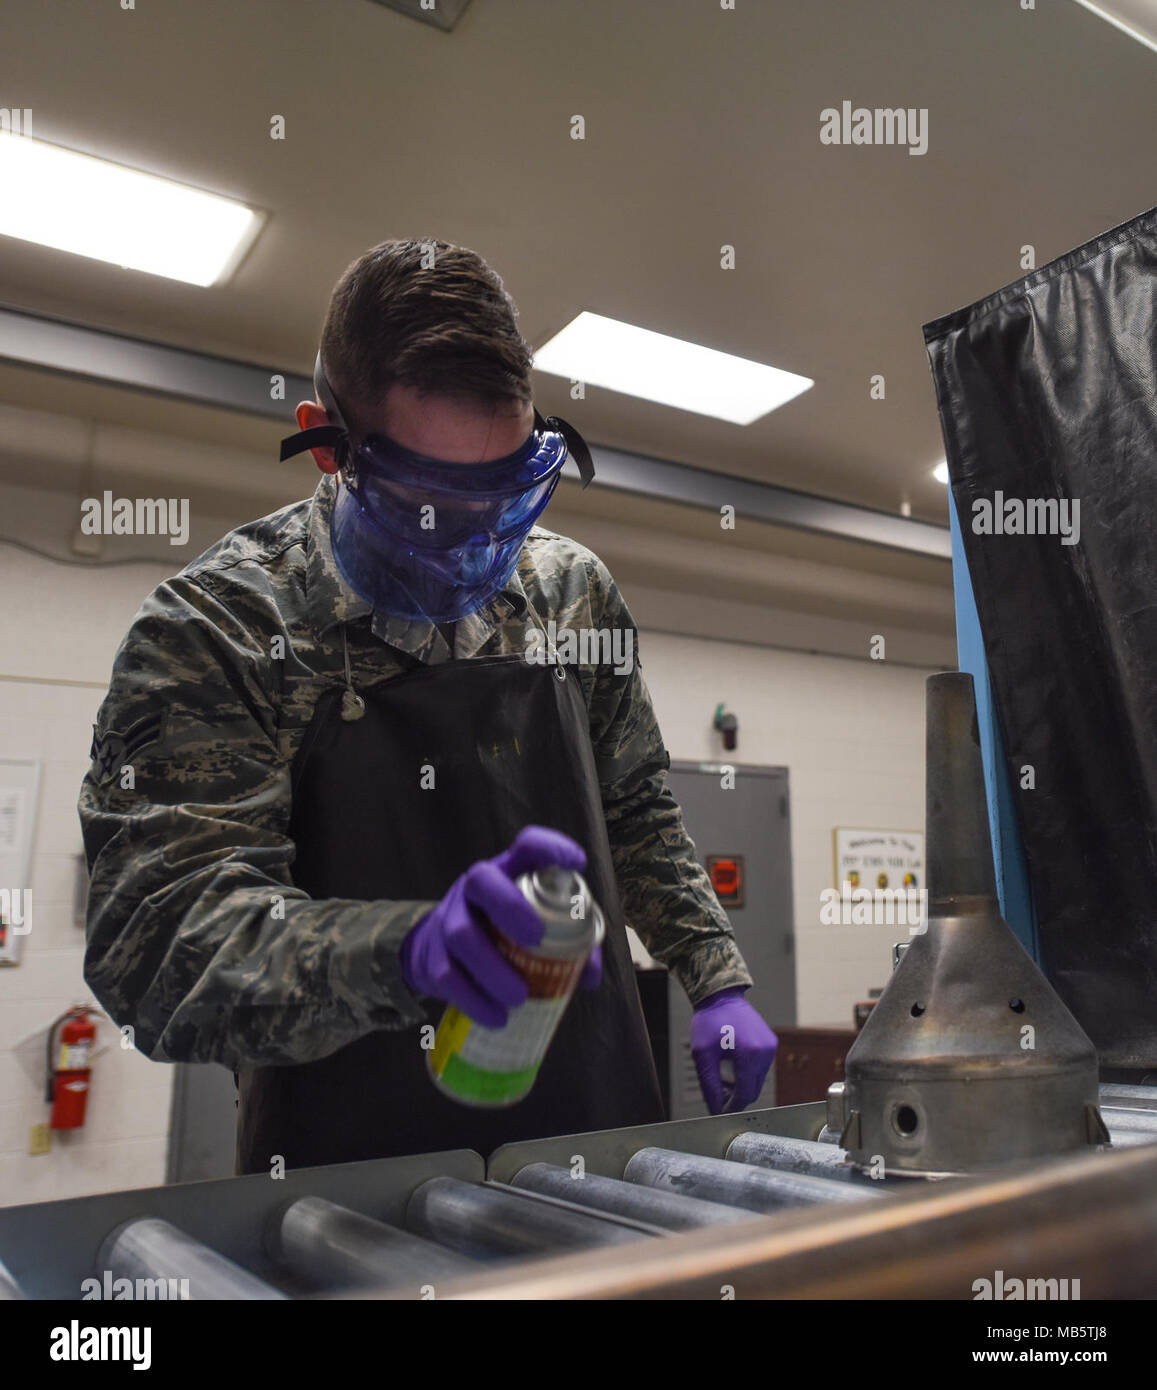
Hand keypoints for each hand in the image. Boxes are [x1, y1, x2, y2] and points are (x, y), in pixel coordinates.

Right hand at [399, 826, 593, 1025]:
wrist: (437, 950)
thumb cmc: (500, 932)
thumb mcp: (530, 926)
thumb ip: (566, 944)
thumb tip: (590, 975)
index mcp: (507, 872)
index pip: (526, 845)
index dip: (550, 847)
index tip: (577, 862)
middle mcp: (474, 887)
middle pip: (482, 879)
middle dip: (509, 907)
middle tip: (537, 939)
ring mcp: (448, 918)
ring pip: (462, 934)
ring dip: (493, 968)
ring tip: (519, 997)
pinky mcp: (432, 955)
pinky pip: (447, 976)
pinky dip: (473, 1000)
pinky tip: (496, 1018)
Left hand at [690, 987, 777, 1113]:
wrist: (721, 997)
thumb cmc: (710, 1021)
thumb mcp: (703, 1056)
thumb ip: (710, 1085)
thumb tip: (715, 1110)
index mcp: (750, 1054)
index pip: (745, 1094)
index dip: (731, 1107)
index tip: (718, 1112)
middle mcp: (765, 1052)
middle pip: (753, 1090)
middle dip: (736, 1098)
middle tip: (718, 1097)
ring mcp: (770, 1047)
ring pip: (757, 1080)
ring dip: (741, 1085)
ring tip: (722, 1079)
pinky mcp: (770, 1044)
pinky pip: (760, 1068)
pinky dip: (747, 1073)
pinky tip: (731, 1067)